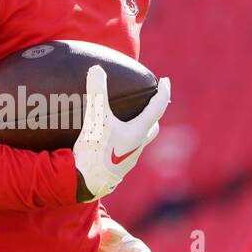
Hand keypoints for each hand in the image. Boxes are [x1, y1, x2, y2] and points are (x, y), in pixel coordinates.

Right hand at [73, 65, 170, 200]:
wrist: (85, 183)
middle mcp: (137, 146)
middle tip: (149, 102)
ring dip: (138, 128)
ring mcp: (128, 159)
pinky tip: (110, 139)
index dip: (162, 92)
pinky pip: (126, 150)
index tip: (165, 81)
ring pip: (139, 140)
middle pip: (152, 127)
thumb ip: (97, 93)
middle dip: (153, 114)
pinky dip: (123, 140)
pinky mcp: (116, 168)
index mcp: (138, 132)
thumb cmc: (95, 151)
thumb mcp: (95, 119)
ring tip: (128, 119)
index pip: (157, 108)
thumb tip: (96, 69)